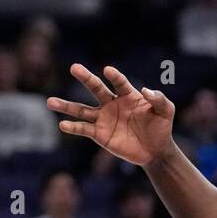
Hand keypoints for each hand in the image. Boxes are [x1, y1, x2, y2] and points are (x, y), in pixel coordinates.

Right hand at [47, 64, 174, 166]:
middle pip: (96, 88)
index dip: (115, 76)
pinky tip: (62, 124)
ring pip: (82, 110)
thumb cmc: (161, 126)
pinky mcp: (100, 134)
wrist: (155, 150)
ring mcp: (104, 118)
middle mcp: (112, 103)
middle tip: (74, 67)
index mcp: (128, 94)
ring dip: (66, 106)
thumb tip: (146, 90)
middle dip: (85, 78)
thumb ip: (159, 99)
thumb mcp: (166, 111)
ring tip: (50, 101)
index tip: (107, 70)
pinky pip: (84, 129)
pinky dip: (73, 127)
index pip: (120, 82)